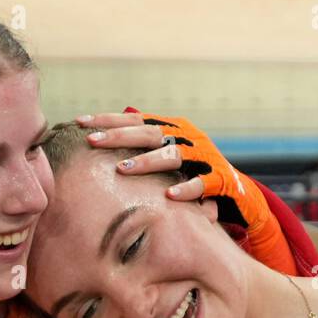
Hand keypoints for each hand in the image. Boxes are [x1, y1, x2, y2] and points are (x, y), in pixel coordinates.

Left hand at [74, 109, 266, 228]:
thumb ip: (141, 149)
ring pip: (173, 155)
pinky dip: (186, 189)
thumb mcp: (167, 159)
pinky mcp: (221, 179)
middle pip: (149, 133)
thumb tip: (101, 142)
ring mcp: (205, 156)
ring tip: (122, 170)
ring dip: (146, 162)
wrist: (238, 195)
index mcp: (172, 129)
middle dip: (118, 137)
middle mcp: (188, 137)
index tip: (80, 123)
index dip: (107, 120)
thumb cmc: (192, 176)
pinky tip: (169, 197)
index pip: (134, 120)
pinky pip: (202, 183)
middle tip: (92, 142)